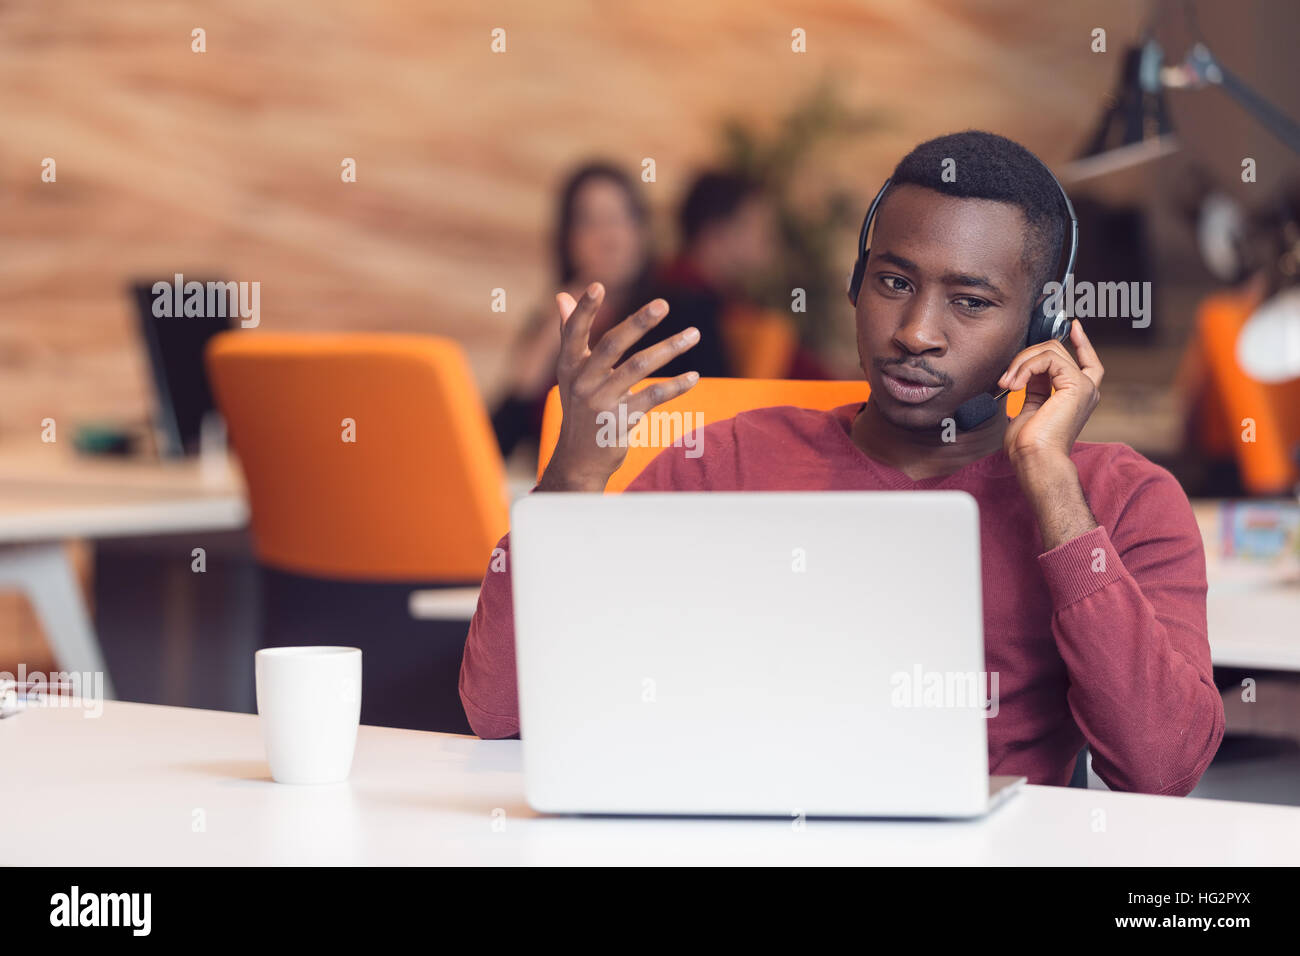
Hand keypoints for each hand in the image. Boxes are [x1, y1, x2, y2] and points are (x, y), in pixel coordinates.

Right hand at [538, 282, 701, 491]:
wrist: (579, 459)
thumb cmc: (579, 408)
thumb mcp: (571, 374)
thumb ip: (570, 335)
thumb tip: (562, 296)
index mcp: (569, 366)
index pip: (574, 332)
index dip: (584, 310)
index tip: (598, 285)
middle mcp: (582, 383)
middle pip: (612, 345)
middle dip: (638, 322)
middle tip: (663, 304)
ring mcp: (601, 403)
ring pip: (639, 368)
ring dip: (669, 349)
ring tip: (693, 334)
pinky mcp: (620, 421)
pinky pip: (653, 397)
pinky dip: (675, 386)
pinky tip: (694, 377)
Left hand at [999, 321, 1103, 470]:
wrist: (1035, 459)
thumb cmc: (1028, 444)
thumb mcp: (1029, 408)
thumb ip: (1033, 387)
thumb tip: (1022, 374)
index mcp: (1076, 395)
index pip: (1086, 360)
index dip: (1081, 342)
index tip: (1073, 326)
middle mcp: (1085, 389)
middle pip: (1056, 350)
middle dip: (1025, 357)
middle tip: (1005, 380)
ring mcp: (1084, 386)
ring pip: (1050, 350)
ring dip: (1021, 363)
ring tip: (1008, 384)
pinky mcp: (1077, 385)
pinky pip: (1048, 358)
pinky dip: (1026, 367)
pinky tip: (1015, 385)